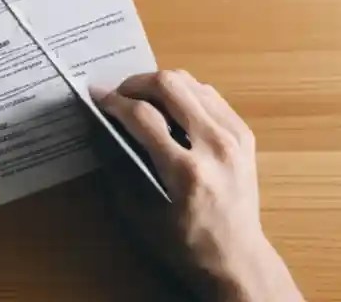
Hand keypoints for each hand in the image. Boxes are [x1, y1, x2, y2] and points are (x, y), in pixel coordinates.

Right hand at [96, 70, 302, 301]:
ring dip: (160, 85)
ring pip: (192, 83)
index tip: (95, 95)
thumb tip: (100, 127)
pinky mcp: (245, 135)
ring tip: (143, 99)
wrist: (237, 257)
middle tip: (119, 95)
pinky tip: (171, 108)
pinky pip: (210, 95)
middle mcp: (214, 146)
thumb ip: (117, 166)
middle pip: (170, 85)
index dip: (113, 101)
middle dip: (135, 83)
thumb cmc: (182, 242)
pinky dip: (185, 93)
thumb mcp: (138, 212)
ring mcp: (235, 137)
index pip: (143, 116)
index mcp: (186, 170)